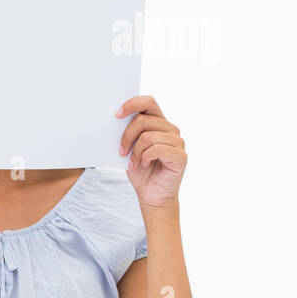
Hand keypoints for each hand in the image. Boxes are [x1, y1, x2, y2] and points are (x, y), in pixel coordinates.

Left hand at [118, 95, 185, 210]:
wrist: (151, 195)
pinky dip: (144, 157)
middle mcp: (170, 129)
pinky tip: (143, 165)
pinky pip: (157, 149)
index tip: (116, 115)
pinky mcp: (181, 156)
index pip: (148, 102)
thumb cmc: (141, 171)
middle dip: (126, 136)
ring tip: (133, 163)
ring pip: (148, 136)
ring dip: (135, 152)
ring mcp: (178, 142)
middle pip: (143, 120)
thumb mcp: (129, 148)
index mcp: (159, 123)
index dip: (132, 104)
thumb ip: (128, 132)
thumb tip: (115, 118)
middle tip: (121, 151)